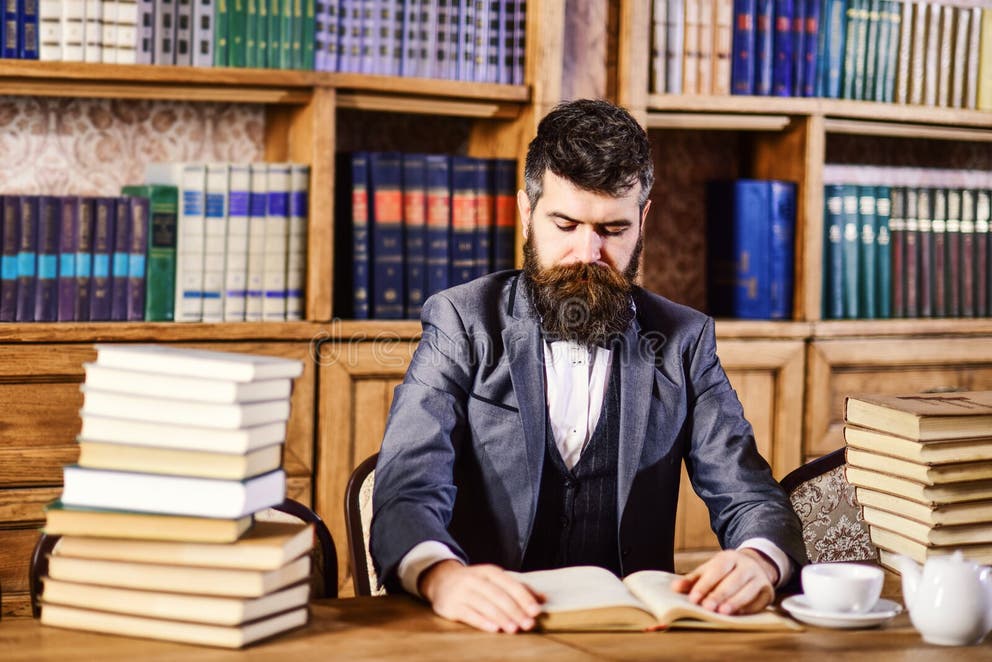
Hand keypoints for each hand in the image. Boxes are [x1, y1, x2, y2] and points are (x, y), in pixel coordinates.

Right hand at [418, 560, 543, 632]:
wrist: (442, 581)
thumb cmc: (476, 583)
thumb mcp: (495, 581)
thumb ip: (518, 589)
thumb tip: (543, 599)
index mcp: (489, 572)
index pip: (509, 584)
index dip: (524, 598)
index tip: (536, 611)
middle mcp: (475, 579)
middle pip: (498, 596)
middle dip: (515, 611)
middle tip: (528, 624)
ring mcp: (462, 592)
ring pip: (485, 605)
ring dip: (502, 618)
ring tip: (514, 629)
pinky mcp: (451, 605)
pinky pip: (468, 614)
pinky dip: (482, 621)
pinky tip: (494, 628)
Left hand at [669, 549, 777, 614]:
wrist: (754, 567)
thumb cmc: (725, 572)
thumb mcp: (708, 570)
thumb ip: (692, 580)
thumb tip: (675, 588)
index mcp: (729, 557)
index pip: (717, 570)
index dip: (704, 584)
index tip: (693, 598)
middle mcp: (746, 565)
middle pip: (733, 580)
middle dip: (719, 594)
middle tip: (707, 607)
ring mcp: (760, 578)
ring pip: (748, 590)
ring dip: (735, 602)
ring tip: (722, 612)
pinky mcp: (768, 591)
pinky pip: (759, 601)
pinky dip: (748, 609)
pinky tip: (738, 615)